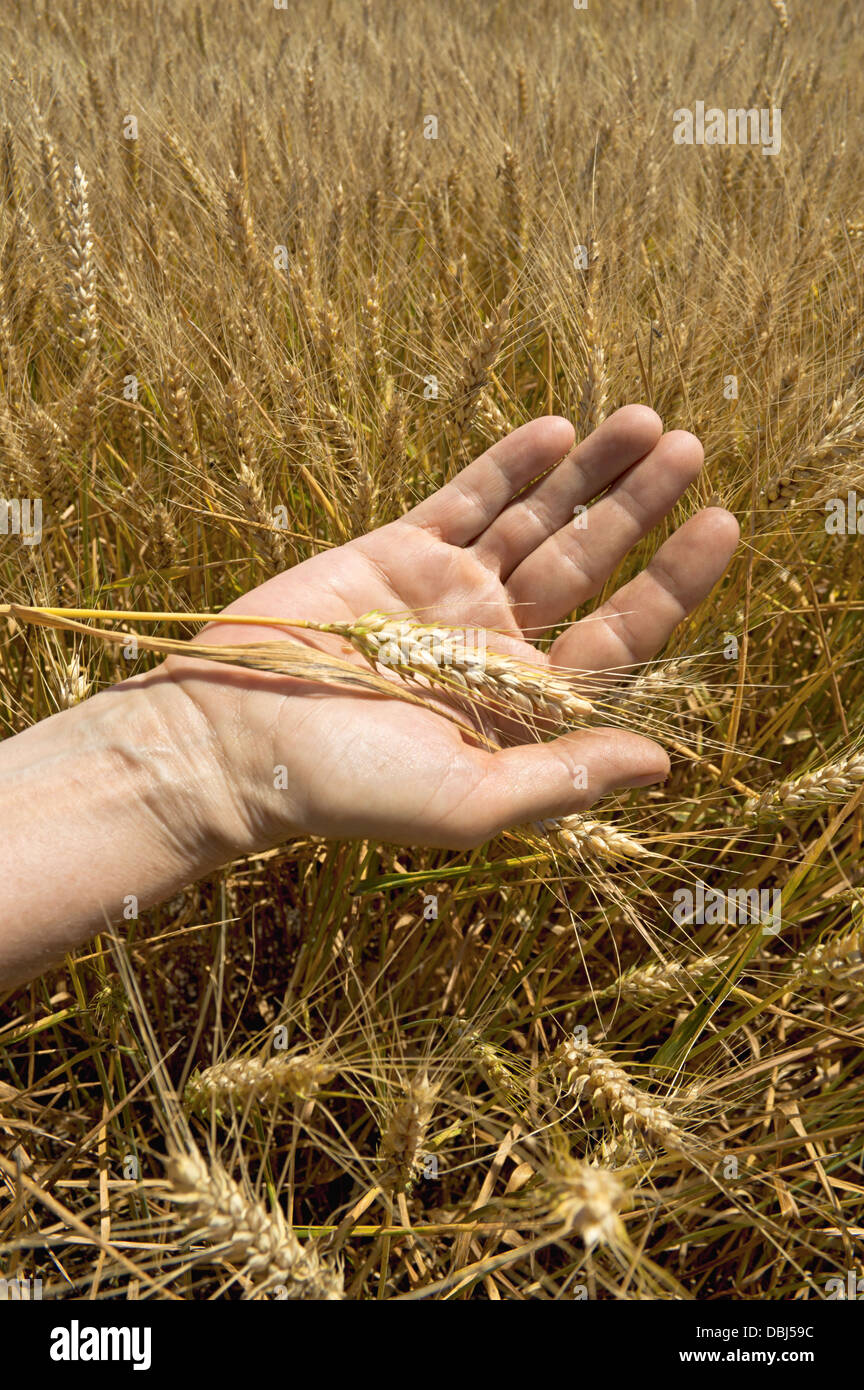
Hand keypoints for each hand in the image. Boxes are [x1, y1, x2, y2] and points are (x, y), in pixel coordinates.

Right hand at [155, 406, 738, 851]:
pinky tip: (556, 431)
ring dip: (587, 474)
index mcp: (523, 704)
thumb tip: (665, 761)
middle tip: (691, 449)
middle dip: (638, 508)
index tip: (721, 523)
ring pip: (533, 520)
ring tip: (643, 420)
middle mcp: (495, 644)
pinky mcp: (395, 553)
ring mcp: (446, 593)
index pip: (618, 633)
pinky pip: (464, 499)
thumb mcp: (472, 801)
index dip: (673, 581)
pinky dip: (508, 465)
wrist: (234, 741)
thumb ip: (568, 776)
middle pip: (587, 563)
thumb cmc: (352, 788)